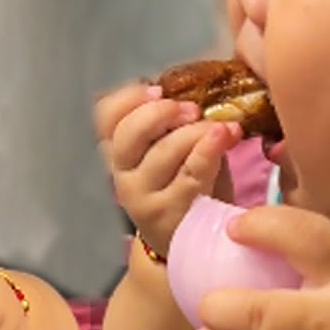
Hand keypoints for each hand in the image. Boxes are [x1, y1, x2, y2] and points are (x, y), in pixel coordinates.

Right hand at [94, 82, 242, 255]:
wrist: (190, 240)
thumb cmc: (184, 185)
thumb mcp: (171, 150)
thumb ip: (173, 123)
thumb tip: (199, 89)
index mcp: (117, 151)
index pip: (104, 118)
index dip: (127, 98)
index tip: (156, 89)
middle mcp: (121, 175)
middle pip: (126, 135)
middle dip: (160, 113)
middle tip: (191, 109)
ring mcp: (142, 197)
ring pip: (162, 153)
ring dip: (194, 132)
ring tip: (219, 127)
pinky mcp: (170, 214)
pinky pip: (190, 174)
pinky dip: (209, 150)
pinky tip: (226, 135)